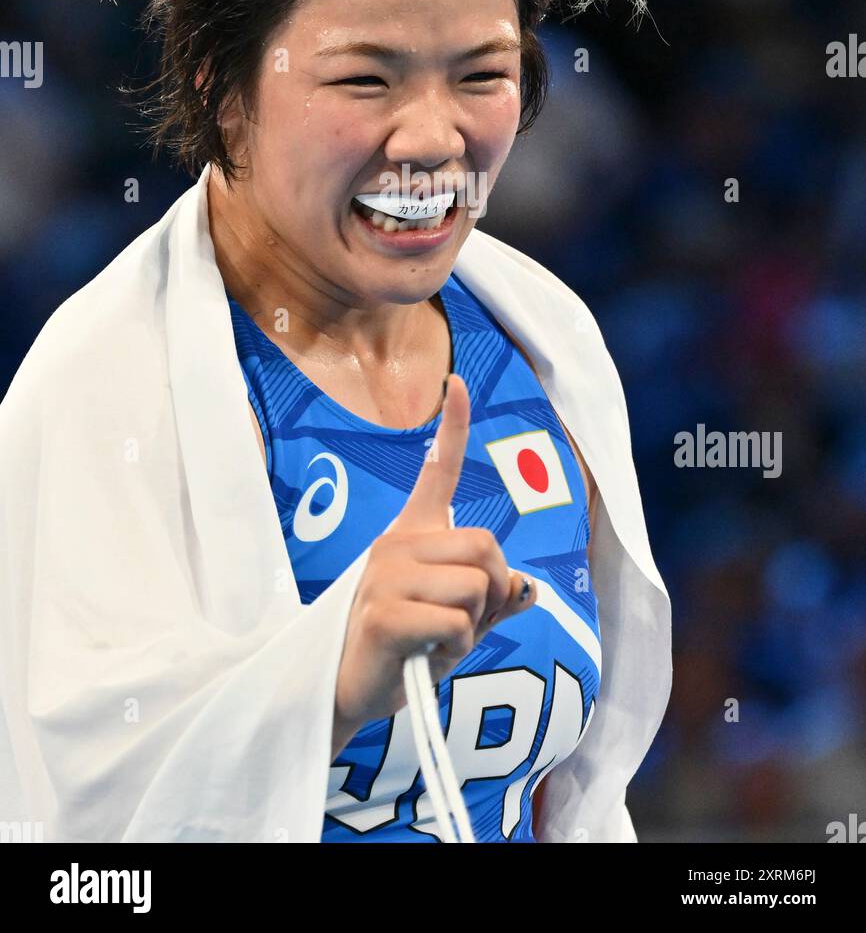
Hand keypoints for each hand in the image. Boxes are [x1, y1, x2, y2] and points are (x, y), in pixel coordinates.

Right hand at [332, 374, 536, 754]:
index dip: (453, 425)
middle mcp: (396, 544)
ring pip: (477, 586)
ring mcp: (386, 576)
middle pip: (487, 546)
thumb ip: (491, 602)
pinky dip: (456, 648)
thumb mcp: (454, 622)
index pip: (436, 471)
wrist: (346, 693)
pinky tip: (424, 656)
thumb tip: (530, 588)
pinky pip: (457, 622)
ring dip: (474, 626)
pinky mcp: (384, 614)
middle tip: (465, 622)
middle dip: (494, 592)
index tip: (458, 381)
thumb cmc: (403, 653)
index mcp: (411, 536)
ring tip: (437, 641)